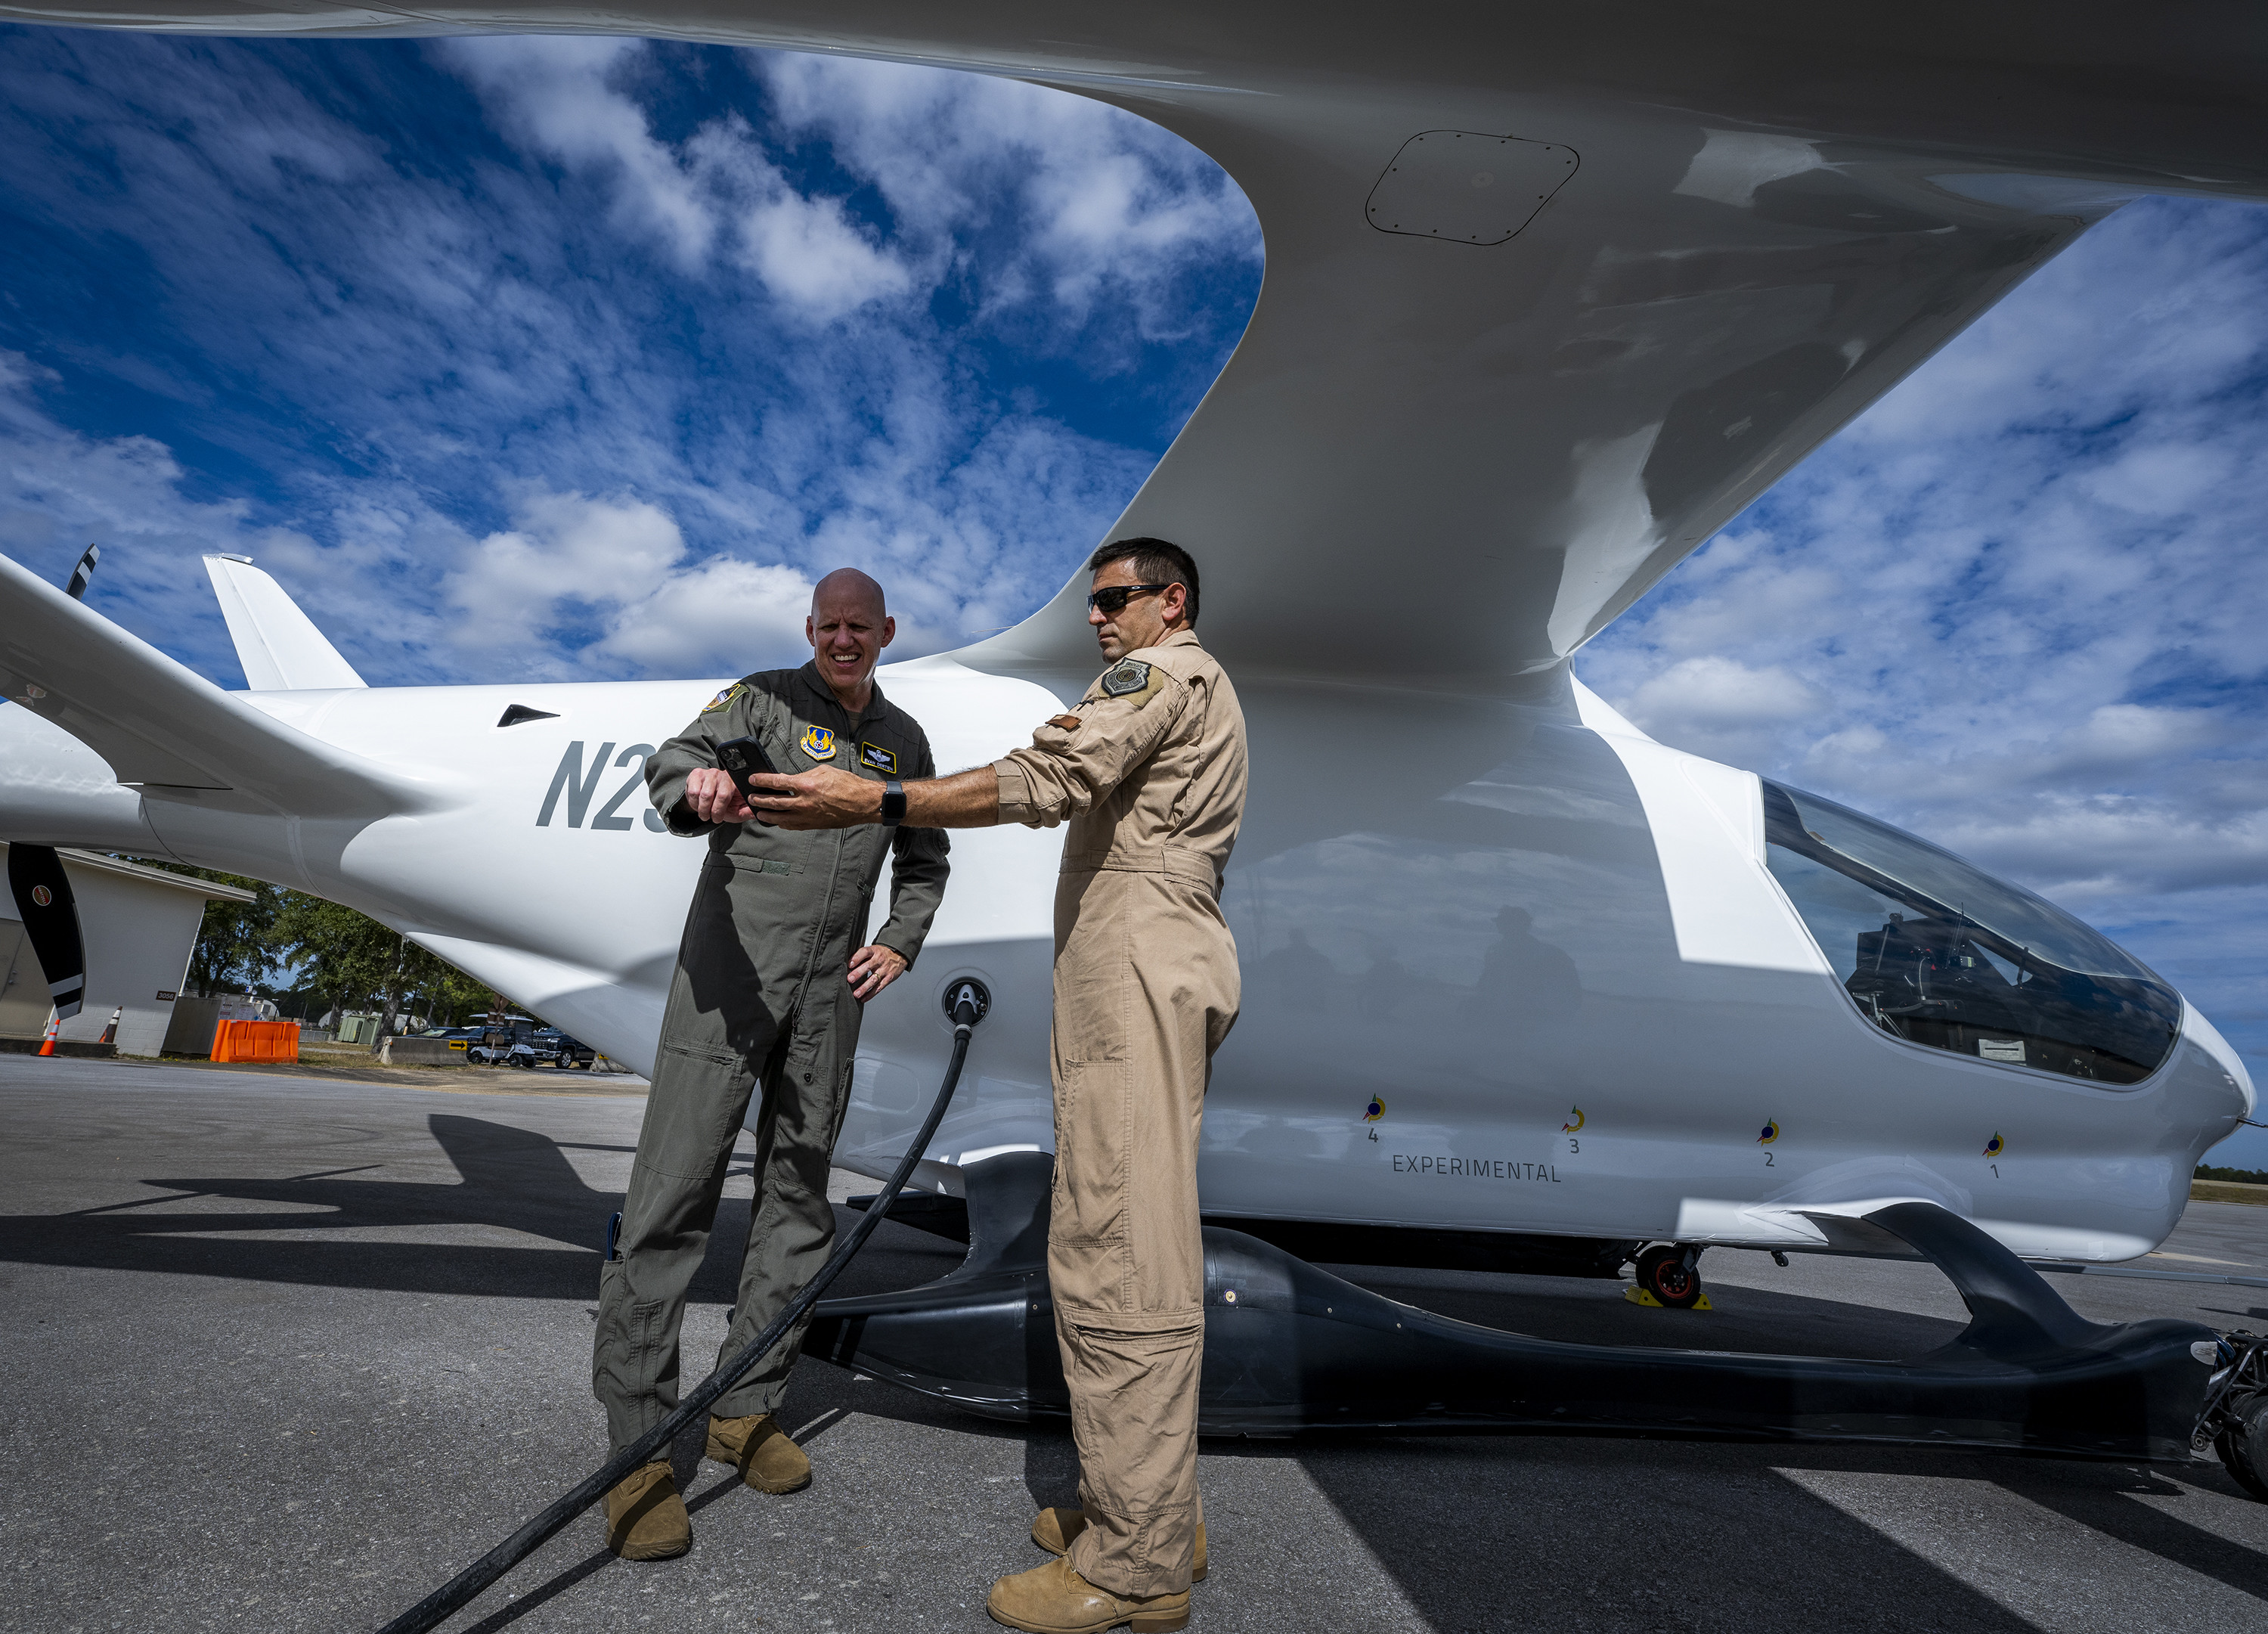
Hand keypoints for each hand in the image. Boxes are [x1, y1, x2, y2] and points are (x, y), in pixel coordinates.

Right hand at [683, 765, 753, 824]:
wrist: (713, 797)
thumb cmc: (727, 803)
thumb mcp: (739, 810)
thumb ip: (748, 812)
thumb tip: (757, 813)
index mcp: (735, 782)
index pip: (724, 795)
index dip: (718, 810)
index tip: (718, 818)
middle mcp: (722, 774)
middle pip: (709, 795)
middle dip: (708, 811)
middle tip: (709, 817)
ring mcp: (709, 773)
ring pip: (700, 794)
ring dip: (700, 808)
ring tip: (704, 812)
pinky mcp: (697, 774)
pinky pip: (691, 791)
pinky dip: (693, 802)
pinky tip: (698, 803)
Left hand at [746, 764, 880, 828]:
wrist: (862, 802)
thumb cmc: (847, 784)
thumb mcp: (823, 771)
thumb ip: (804, 775)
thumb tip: (790, 779)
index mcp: (806, 785)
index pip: (776, 783)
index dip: (761, 781)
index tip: (753, 779)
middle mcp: (804, 802)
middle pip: (773, 802)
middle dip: (759, 800)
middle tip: (751, 798)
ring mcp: (807, 816)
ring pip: (779, 818)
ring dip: (766, 815)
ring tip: (759, 813)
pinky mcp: (813, 824)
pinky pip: (792, 826)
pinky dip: (782, 823)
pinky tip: (778, 821)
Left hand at [849, 943, 908, 1000]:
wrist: (899, 955)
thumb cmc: (882, 953)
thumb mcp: (873, 950)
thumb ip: (861, 956)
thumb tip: (846, 965)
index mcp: (874, 951)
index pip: (865, 952)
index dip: (857, 958)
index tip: (849, 964)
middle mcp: (879, 960)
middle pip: (868, 966)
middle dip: (858, 973)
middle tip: (850, 979)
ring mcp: (885, 970)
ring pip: (874, 979)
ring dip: (864, 987)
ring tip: (856, 994)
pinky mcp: (888, 978)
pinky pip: (879, 987)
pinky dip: (871, 994)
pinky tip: (863, 998)